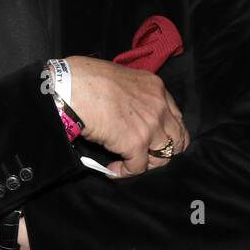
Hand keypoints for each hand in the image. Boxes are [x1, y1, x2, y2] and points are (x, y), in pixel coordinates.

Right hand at [65, 56, 189, 176]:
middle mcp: (159, 107)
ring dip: (146, 163)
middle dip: (164, 150)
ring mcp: (150, 127)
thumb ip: (131, 93)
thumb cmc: (85, 77)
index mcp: (155, 88)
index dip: (167, 131)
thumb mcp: (120, 77)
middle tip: (147, 156)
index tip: (154, 138)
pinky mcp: (135, 144)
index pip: (175, 116)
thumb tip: (123, 109)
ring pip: (162, 157)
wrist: (72, 87)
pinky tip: (112, 170)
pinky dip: (124, 172)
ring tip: (129, 163)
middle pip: (177, 138)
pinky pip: (137, 168)